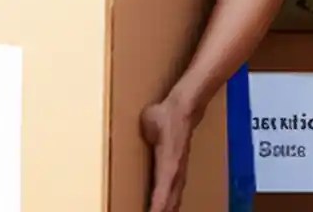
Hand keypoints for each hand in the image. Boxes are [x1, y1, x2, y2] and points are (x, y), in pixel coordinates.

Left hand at [142, 95, 196, 211]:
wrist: (185, 110)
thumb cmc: (164, 116)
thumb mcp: (148, 123)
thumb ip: (143, 133)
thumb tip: (128, 135)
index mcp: (169, 164)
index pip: (162, 192)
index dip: (156, 207)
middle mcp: (176, 173)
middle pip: (170, 202)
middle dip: (160, 210)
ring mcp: (179, 173)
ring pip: (174, 200)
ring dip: (167, 209)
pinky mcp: (178, 171)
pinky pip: (174, 193)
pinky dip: (169, 204)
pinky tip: (166, 209)